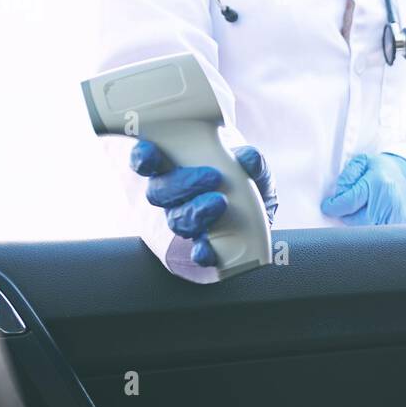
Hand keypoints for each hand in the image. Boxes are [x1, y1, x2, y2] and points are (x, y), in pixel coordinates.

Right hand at [131, 139, 276, 266]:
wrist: (262, 216)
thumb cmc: (248, 182)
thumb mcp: (253, 167)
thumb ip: (251, 160)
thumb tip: (247, 158)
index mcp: (180, 168)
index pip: (149, 162)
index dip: (143, 158)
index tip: (150, 154)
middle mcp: (176, 196)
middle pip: (159, 193)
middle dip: (181, 184)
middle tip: (211, 177)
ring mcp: (187, 222)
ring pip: (175, 220)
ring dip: (194, 212)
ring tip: (220, 203)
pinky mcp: (205, 246)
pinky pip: (196, 252)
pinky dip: (201, 252)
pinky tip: (208, 248)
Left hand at [320, 152, 405, 224]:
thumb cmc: (384, 169)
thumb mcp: (363, 162)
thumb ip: (347, 176)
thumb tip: (338, 195)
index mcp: (379, 183)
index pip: (349, 203)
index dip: (334, 207)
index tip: (328, 207)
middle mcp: (389, 202)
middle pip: (356, 221)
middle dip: (347, 216)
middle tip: (348, 207)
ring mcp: (397, 216)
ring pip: (366, 231)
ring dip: (359, 224)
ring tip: (363, 210)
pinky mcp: (402, 226)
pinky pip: (379, 235)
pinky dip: (371, 229)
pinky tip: (374, 216)